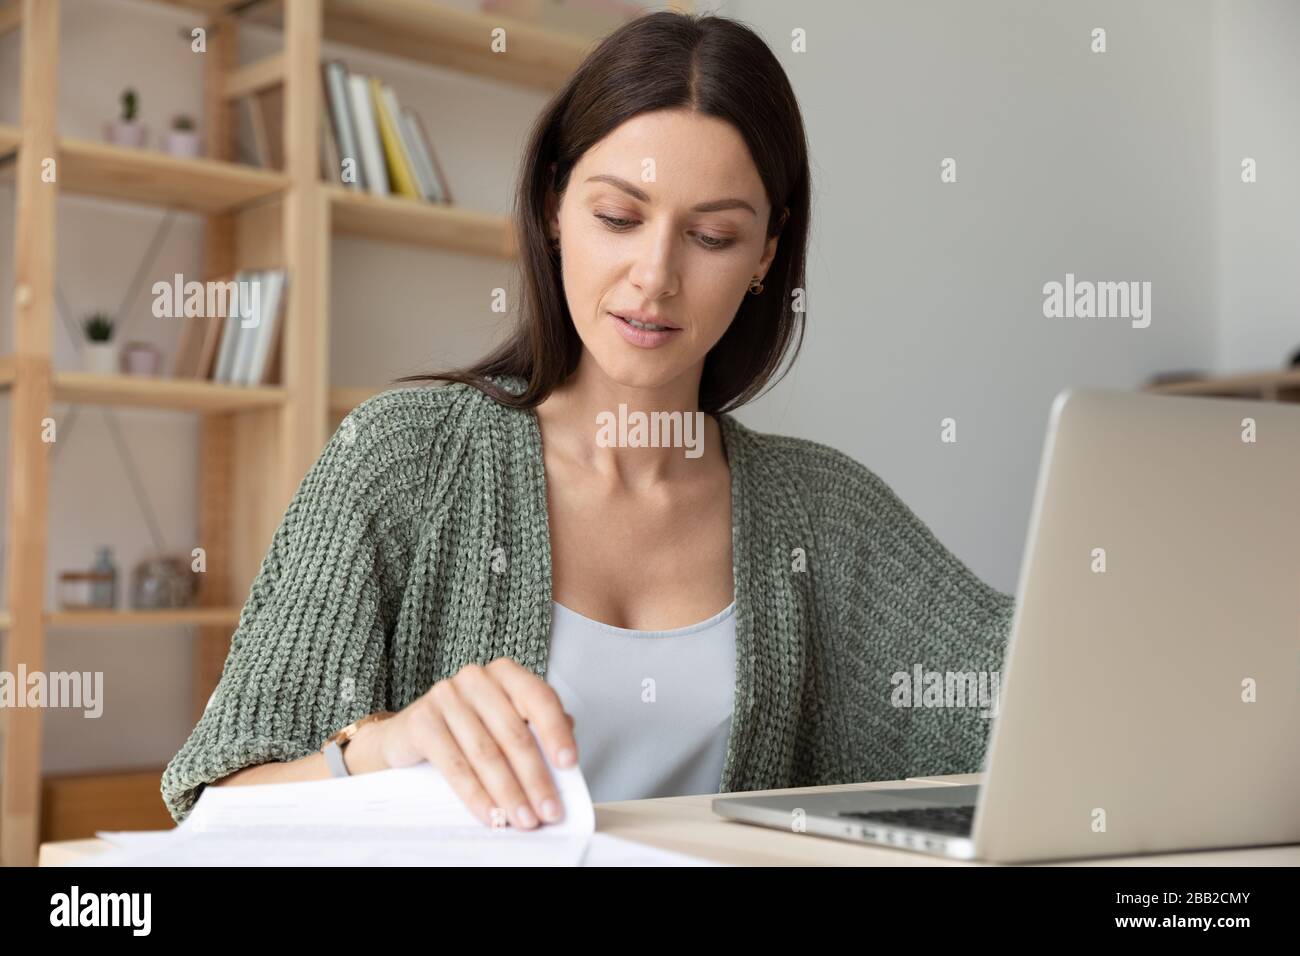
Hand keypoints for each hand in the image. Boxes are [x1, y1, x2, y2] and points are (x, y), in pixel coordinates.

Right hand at [375, 658, 577, 828]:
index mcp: (505, 674)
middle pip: (514, 733)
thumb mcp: (503, 721)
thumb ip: (536, 729)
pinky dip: (476, 795)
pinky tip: (490, 814)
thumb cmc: (464, 728)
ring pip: (486, 753)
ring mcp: (446, 696)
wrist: (405, 734)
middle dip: (535, 778)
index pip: (539, 698)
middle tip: (549, 810)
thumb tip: (564, 756)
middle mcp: (476, 679)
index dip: (556, 732)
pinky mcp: (422, 721)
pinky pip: (455, 765)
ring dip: (509, 793)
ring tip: (524, 819)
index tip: (569, 764)